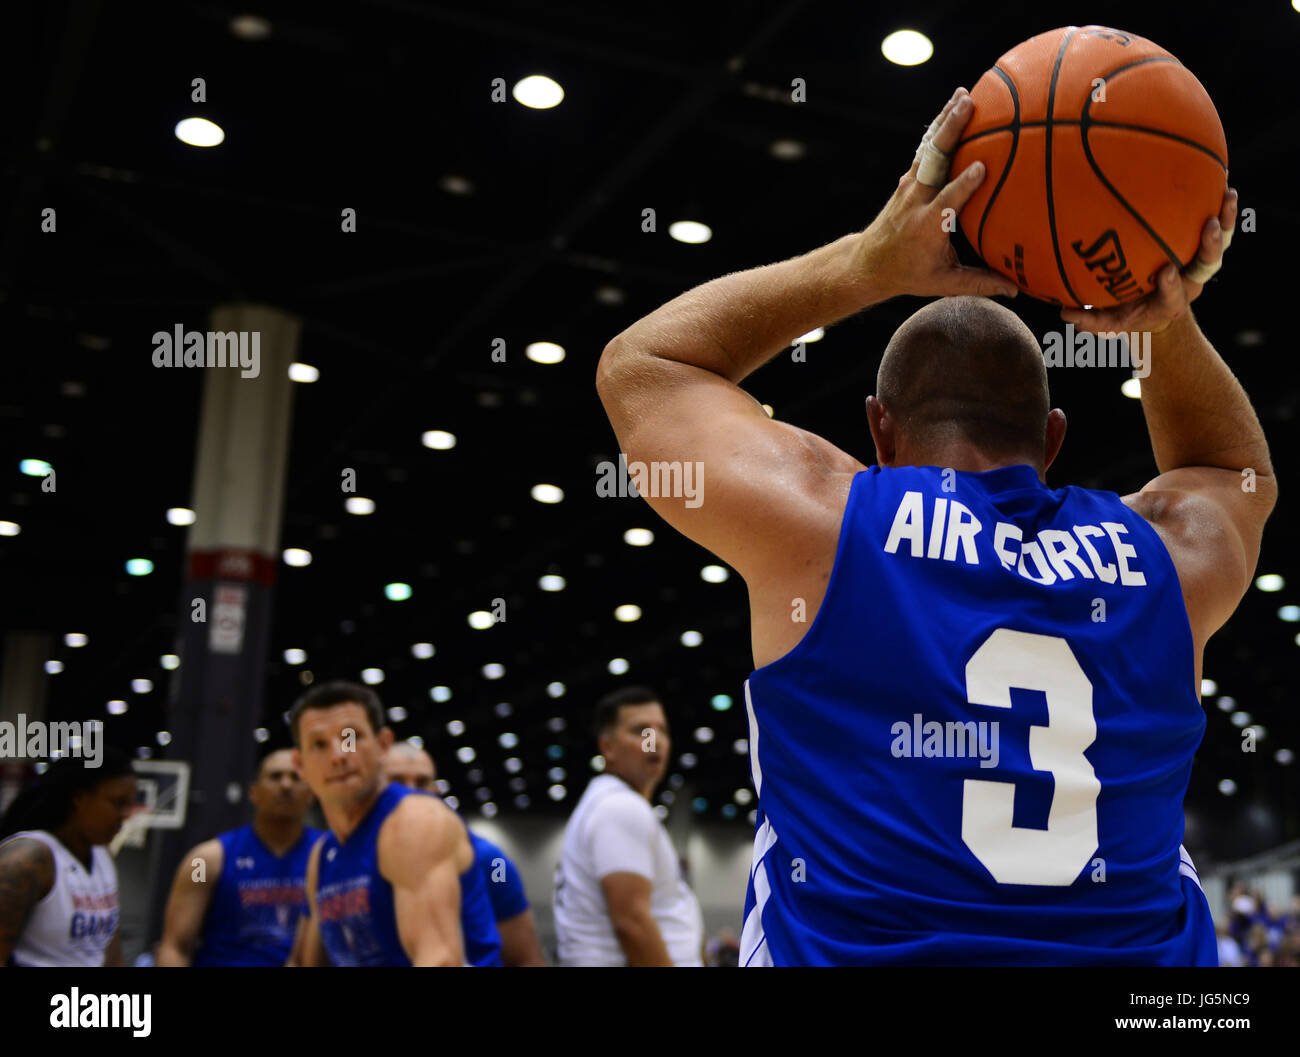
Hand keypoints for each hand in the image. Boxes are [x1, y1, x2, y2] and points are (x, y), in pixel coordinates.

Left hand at [856, 87, 1018, 301]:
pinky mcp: (909, 179)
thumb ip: (978, 283)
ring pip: (928, 148)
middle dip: (949, 132)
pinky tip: (954, 104)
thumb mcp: (942, 283)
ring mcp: (910, 186)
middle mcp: (917, 200)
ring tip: (963, 94)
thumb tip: (1017, 288)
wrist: (868, 263)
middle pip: (934, 160)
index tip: (980, 167)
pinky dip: (939, 128)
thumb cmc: (909, 274)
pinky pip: (926, 149)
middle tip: (968, 106)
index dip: (963, 184)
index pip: (948, 200)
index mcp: (928, 226)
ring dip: (945, 121)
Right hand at [1062, 188, 1237, 334]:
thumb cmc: (1129, 315)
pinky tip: (1220, 181)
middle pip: (1207, 264)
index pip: (1173, 295)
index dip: (1171, 285)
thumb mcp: (1110, 323)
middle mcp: (1189, 282)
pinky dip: (1219, 206)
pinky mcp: (1199, 247)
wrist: (1157, 312)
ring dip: (1226, 220)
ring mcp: (1197, 264)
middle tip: (1209, 226)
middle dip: (1211, 246)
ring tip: (1228, 195)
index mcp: (1169, 302)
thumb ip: (1090, 320)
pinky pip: (1215, 224)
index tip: (1164, 272)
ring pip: (1219, 243)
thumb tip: (1064, 313)